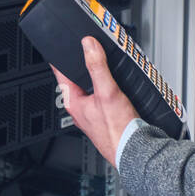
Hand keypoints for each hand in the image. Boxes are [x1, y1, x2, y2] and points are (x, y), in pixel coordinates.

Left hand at [50, 36, 138, 168]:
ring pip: (92, 88)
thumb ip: (97, 67)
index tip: (60, 44)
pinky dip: (109, 87)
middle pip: (78, 79)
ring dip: (98, 76)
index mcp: (74, 102)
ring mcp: (93, 114)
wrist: (134, 151)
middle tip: (89, 48)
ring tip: (105, 62)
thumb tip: (88, 45)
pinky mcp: (106, 117)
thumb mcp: (107, 92)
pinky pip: (103, 96)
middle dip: (84, 64)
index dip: (61, 57)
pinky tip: (119, 86)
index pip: (60, 73)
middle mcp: (81, 108)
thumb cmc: (117, 130)